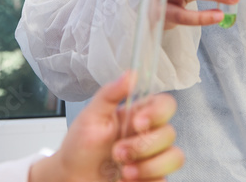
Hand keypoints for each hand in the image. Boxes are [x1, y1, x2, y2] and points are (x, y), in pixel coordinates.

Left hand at [31, 71, 183, 181]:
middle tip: (117, 152)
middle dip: (142, 146)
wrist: (71, 178)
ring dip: (148, 166)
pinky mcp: (151, 178)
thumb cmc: (79, 147)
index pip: (165, 105)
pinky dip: (146, 180)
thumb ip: (110, 94)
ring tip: (124, 171)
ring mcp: (151, 158)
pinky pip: (163, 180)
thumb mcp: (90, 116)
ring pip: (174, 157)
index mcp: (137, 115)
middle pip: (169, 133)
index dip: (158, 112)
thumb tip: (131, 74)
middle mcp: (148, 135)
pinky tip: (126, 180)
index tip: (138, 122)